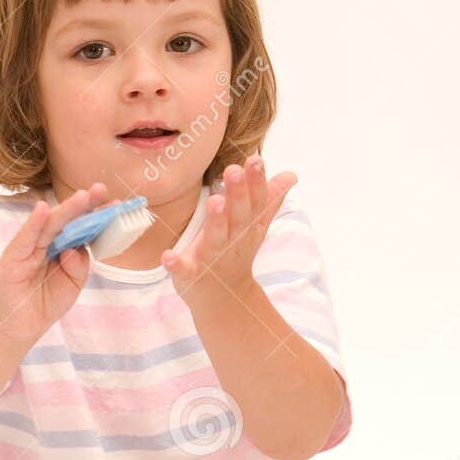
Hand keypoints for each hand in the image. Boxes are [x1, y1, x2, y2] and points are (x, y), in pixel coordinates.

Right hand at [0, 182, 108, 342]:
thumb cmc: (47, 303)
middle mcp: (46, 242)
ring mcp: (29, 247)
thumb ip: (79, 265)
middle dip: (83, 205)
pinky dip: (34, 223)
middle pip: (66, 220)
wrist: (23, 327)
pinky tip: (44, 210)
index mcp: (62, 246)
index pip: (80, 226)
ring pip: (49, 225)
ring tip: (81, 197)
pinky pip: (26, 238)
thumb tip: (77, 247)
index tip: (114, 203)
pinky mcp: (13, 257)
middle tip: (99, 190)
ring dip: (65, 210)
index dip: (95, 214)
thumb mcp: (73, 284)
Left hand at [161, 155, 296, 307]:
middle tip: (234, 171)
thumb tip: (291, 174)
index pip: (255, 200)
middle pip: (238, 215)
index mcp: (246, 225)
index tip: (256, 159)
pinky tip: (167, 256)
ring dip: (215, 221)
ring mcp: (211, 258)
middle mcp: (231, 239)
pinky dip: (176, 264)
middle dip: (237, 194)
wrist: (223, 299)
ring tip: (214, 201)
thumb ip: (269, 199)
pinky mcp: (191, 274)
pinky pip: (184, 270)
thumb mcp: (255, 227)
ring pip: (215, 238)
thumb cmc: (236, 254)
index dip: (257, 181)